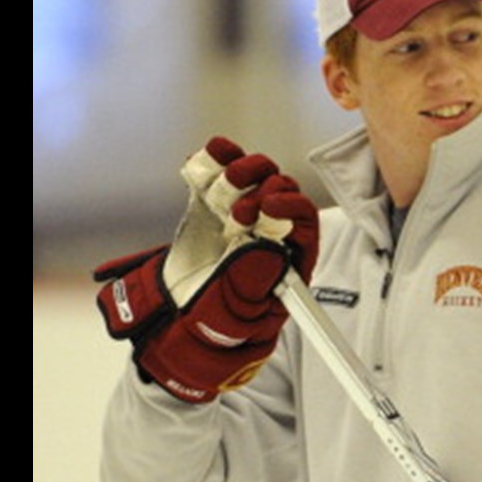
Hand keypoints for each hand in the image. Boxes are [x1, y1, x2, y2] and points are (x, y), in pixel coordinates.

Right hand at [94, 138, 319, 402]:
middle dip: (263, 187)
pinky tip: (207, 154)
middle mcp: (269, 231)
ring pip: (255, 176)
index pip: (305, 220)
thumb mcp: (236, 316)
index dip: (291, 206)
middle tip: (236, 207)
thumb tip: (269, 248)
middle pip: (282, 190)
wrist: (176, 321)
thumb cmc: (216, 326)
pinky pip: (218, 173)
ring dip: (242, 169)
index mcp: (288, 259)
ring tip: (224, 182)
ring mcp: (239, 214)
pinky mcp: (209, 204)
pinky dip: (214, 159)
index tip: (267, 205)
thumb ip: (253, 285)